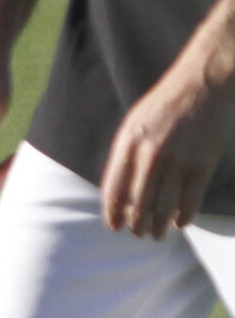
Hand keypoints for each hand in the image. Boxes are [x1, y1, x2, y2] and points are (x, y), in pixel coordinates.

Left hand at [99, 68, 234, 238]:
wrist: (204, 83)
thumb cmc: (167, 103)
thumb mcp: (135, 123)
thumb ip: (127, 153)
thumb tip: (122, 188)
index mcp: (128, 143)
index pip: (114, 188)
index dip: (113, 212)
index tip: (114, 226)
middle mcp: (150, 155)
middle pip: (138, 202)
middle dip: (136, 223)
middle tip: (138, 234)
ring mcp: (178, 161)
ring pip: (164, 206)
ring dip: (159, 225)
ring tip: (157, 235)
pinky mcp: (203, 164)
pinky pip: (191, 200)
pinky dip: (184, 216)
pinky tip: (180, 223)